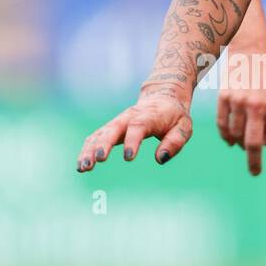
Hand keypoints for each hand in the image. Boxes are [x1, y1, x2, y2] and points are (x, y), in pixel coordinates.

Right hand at [77, 88, 192, 170]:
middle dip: (104, 144)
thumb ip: (174, 142)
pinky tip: (81, 166)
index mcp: (149, 116)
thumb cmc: (174, 116)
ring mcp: (117, 122)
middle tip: (99, 159)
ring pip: (99, 134)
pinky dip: (87, 150)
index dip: (132, 141)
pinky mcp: (111, 128)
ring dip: (90, 150)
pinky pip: (95, 138)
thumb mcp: (183, 127)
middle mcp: (129, 117)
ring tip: (83, 168)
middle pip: (112, 128)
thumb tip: (160, 159)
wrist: (162, 98)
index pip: (138, 127)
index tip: (128, 158)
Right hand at [217, 37, 265, 175]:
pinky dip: (226, 136)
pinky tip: (230, 140)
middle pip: (254, 143)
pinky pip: (223, 125)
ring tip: (241, 142)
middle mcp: (258, 104)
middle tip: (255, 172)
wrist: (250, 50)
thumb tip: (262, 144)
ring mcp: (239, 101)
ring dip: (239, 143)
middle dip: (255, 162)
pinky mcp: (224, 97)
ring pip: (236, 136)